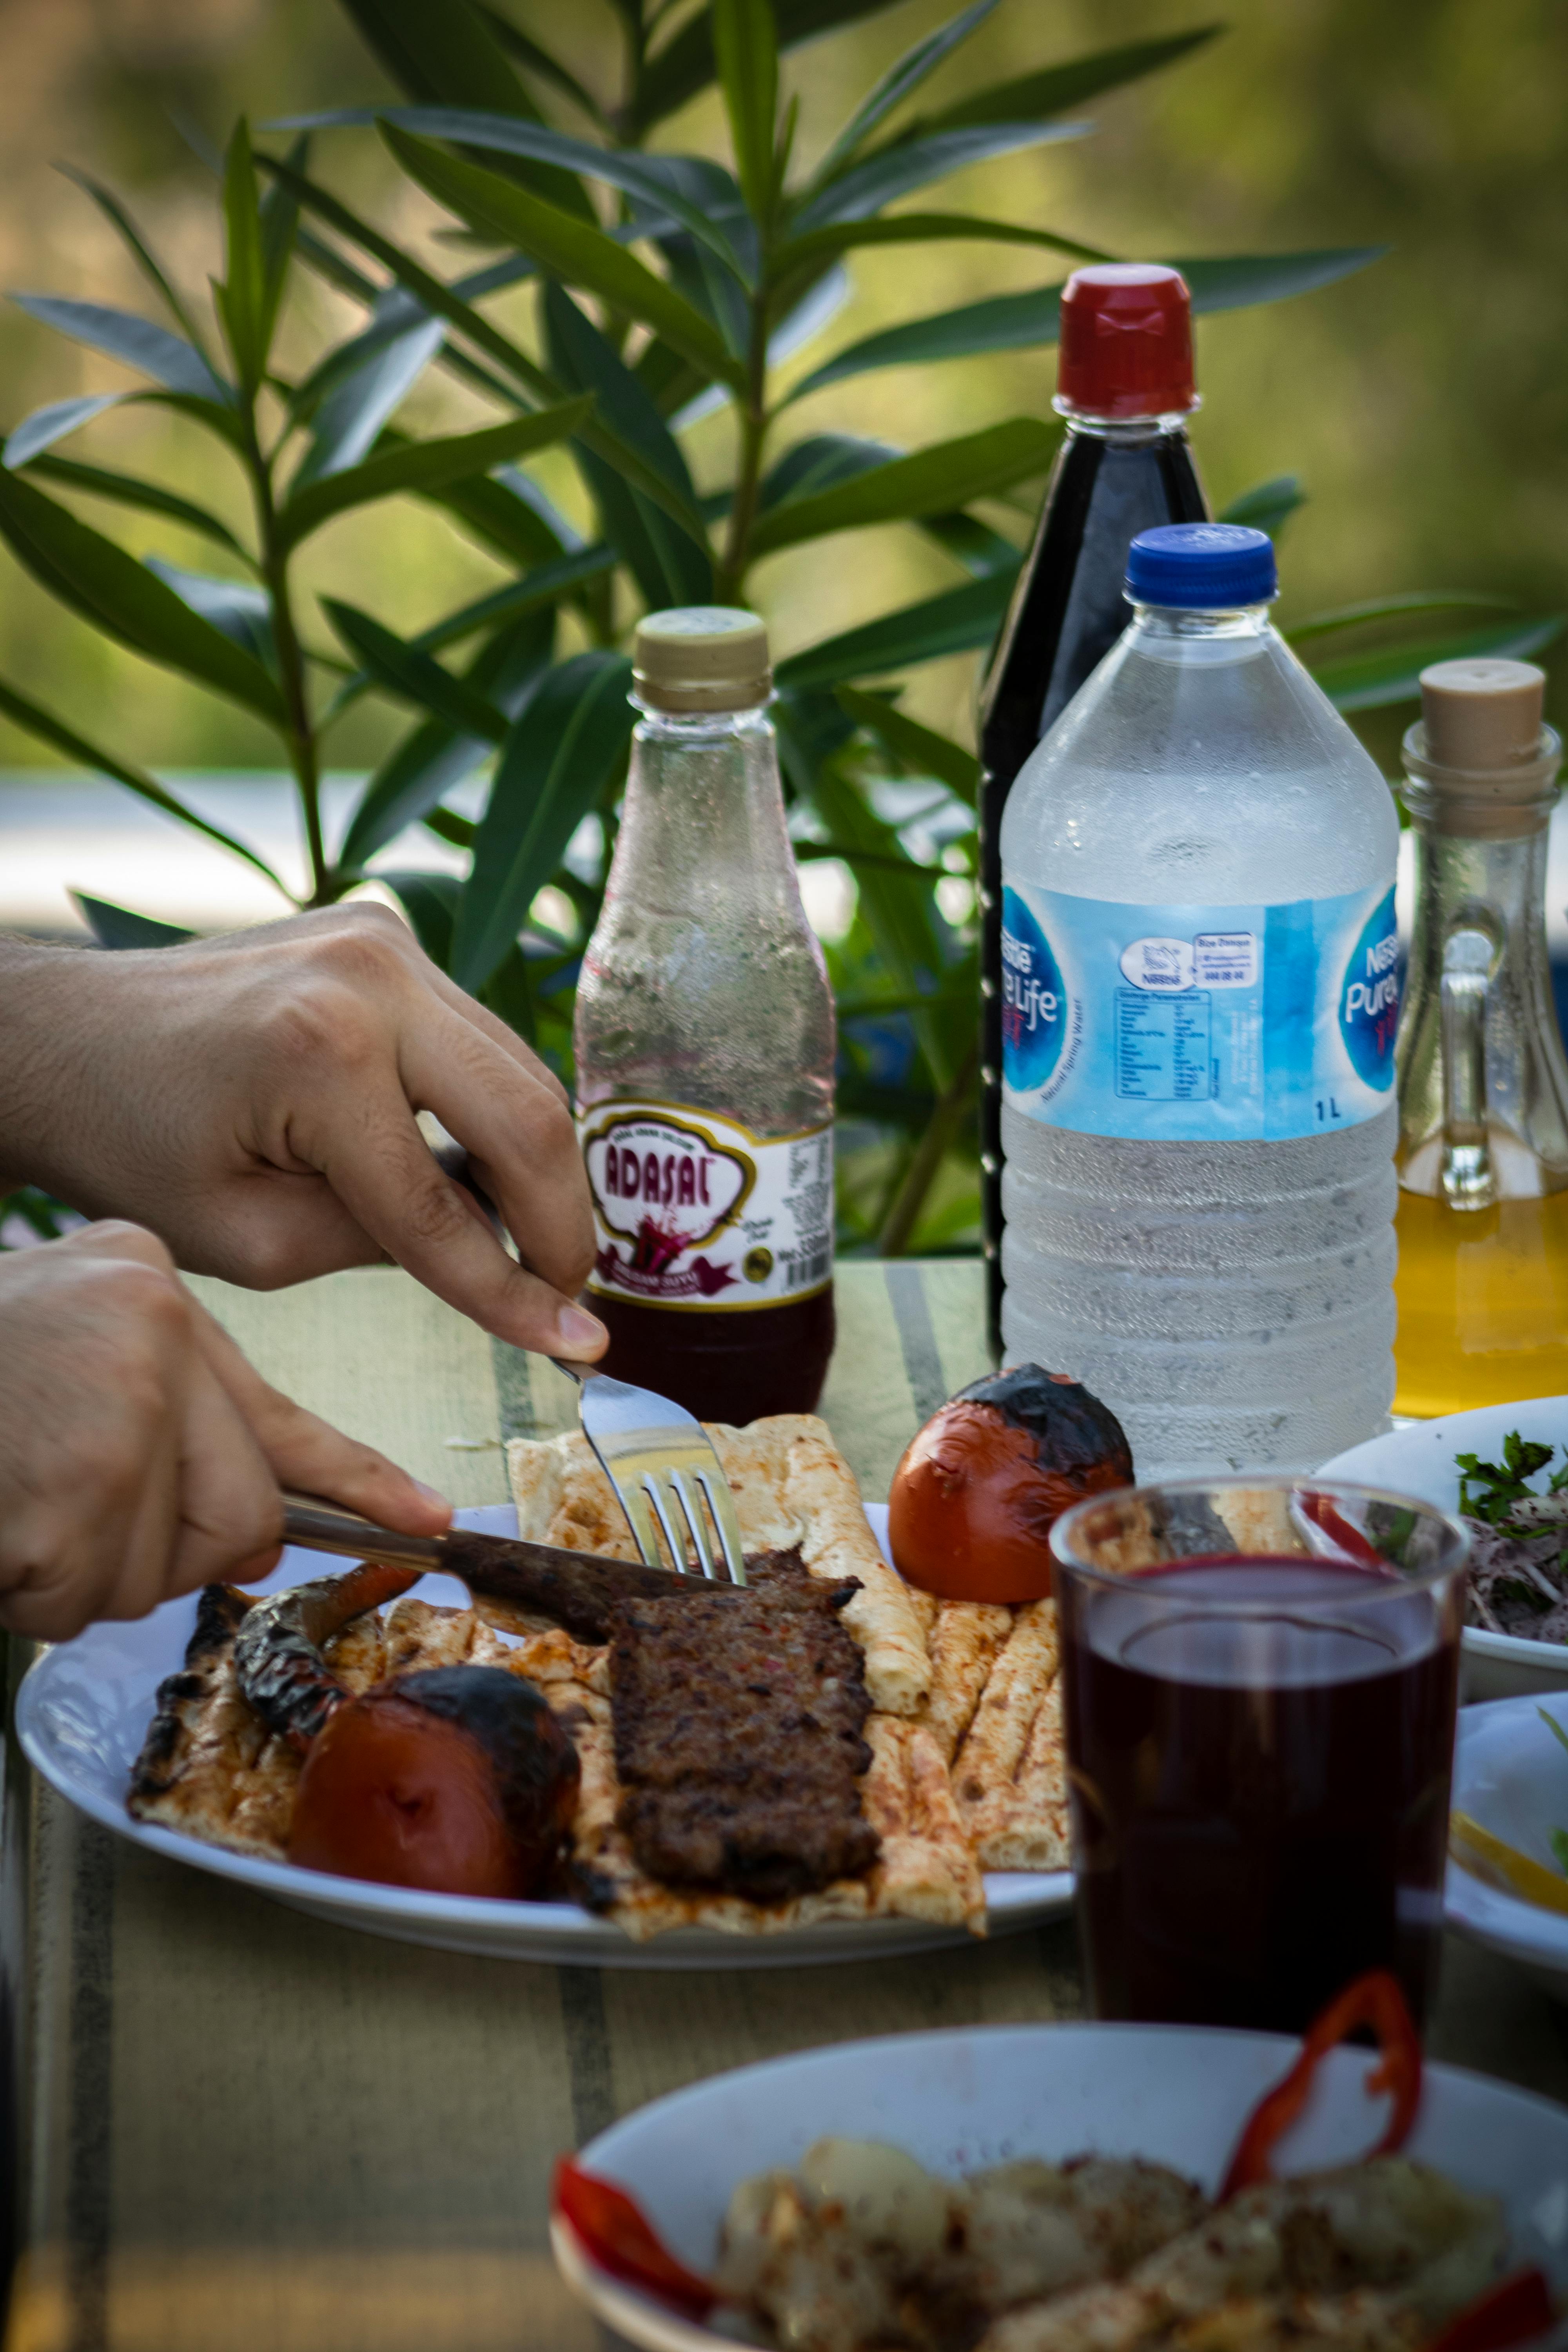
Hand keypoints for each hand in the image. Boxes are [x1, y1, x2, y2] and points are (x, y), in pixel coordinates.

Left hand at [0, 906, 606, 1359]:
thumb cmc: (131, 1145)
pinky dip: (491, 1109)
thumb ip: (381, 1247)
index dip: (515, 1292)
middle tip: (569, 1290)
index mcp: (323, 1053)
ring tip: (526, 1238)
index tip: (578, 1347)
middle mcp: (373, 976)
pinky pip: (476, 1038)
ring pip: (519, 1069)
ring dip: (533, 1162)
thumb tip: (497, 1253)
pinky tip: (473, 1167)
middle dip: (560, 1218)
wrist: (64, 1040)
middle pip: (526, 1113)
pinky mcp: (388, 937)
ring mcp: (387, 941)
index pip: (446, 1207)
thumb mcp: (248, 1239)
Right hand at [0, 1222, 453, 1640]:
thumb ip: (181, 1429)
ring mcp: (111, 1408)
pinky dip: (26, 1588)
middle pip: (236, 1517)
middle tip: (67, 1511)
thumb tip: (274, 1540)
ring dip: (77, 1573)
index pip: (282, 1413)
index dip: (362, 1483)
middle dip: (158, 1549)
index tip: (431, 1525)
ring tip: (15, 1502)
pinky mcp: (64, 1487)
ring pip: (158, 1571)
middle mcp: (148, 1333)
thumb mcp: (76, 1356)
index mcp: (151, 1294)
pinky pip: (79, 1596)